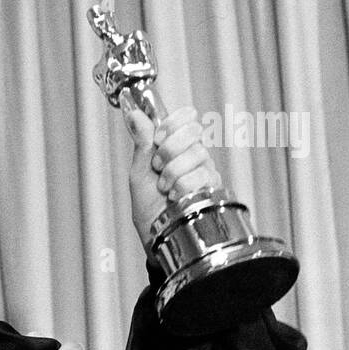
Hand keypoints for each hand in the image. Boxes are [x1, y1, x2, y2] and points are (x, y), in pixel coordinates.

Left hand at [122, 100, 222, 252]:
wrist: (158, 235)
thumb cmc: (149, 207)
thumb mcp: (139, 172)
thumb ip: (141, 143)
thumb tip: (134, 114)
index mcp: (176, 146)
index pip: (187, 117)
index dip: (172, 123)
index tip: (157, 139)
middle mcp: (195, 155)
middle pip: (193, 131)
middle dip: (169, 149)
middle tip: (158, 167)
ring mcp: (206, 170)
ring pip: (197, 153)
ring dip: (173, 172)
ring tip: (164, 188)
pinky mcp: (214, 187)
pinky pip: (202, 175)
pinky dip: (183, 187)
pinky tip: (176, 197)